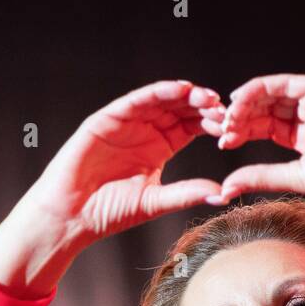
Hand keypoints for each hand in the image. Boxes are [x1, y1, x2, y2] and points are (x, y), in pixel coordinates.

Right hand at [31, 78, 227, 241]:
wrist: (72, 215)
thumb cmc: (110, 212)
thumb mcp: (155, 202)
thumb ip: (186, 194)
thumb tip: (222, 194)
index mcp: (159, 148)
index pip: (190, 128)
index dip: (210, 125)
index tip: (232, 128)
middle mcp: (145, 131)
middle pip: (180, 110)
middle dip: (203, 107)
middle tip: (226, 109)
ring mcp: (127, 122)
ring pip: (161, 100)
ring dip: (185, 95)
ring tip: (207, 97)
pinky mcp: (108, 118)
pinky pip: (136, 100)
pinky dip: (158, 92)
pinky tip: (179, 90)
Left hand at [212, 74, 304, 206]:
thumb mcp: (293, 177)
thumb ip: (259, 176)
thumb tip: (226, 187)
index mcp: (302, 138)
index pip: (264, 127)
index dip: (242, 132)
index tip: (223, 143)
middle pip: (264, 109)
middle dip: (241, 117)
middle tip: (221, 127)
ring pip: (271, 94)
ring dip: (247, 102)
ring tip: (230, 116)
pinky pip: (285, 83)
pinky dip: (261, 88)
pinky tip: (243, 98)